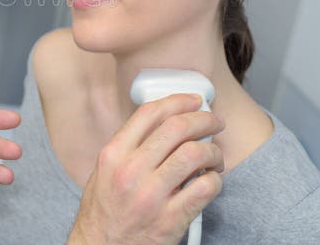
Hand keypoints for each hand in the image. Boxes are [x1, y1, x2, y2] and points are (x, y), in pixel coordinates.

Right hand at [68, 94, 224, 244]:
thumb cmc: (104, 211)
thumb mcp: (104, 171)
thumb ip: (129, 146)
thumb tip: (164, 124)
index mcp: (113, 154)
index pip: (150, 113)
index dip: (178, 101)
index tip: (193, 100)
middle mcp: (131, 171)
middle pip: (177, 128)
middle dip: (204, 119)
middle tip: (214, 122)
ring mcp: (151, 196)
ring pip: (195, 154)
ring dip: (213, 151)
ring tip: (215, 156)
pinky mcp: (171, 219)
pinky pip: (205, 188)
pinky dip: (215, 180)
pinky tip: (211, 181)